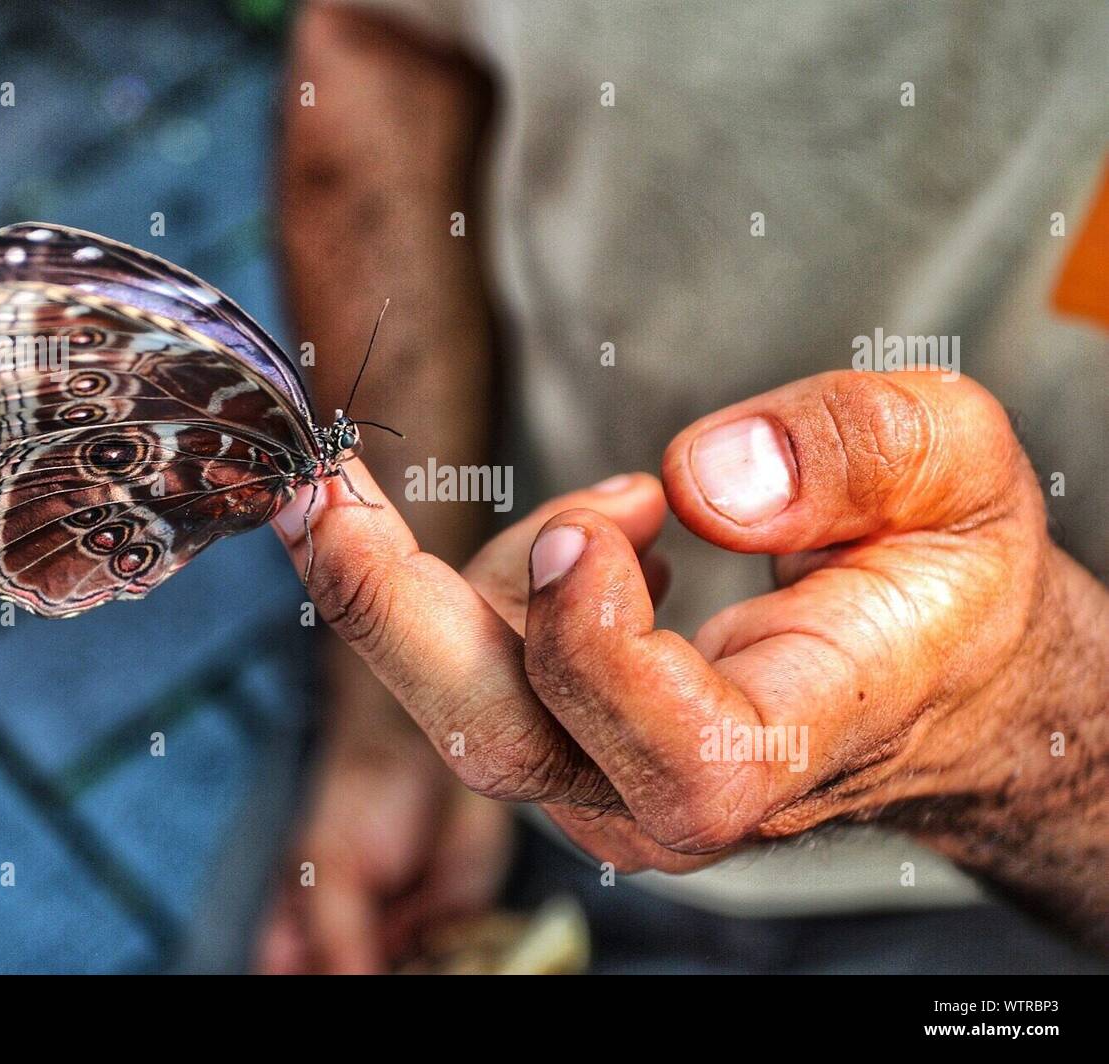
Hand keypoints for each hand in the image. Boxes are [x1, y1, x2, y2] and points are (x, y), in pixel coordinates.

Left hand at [272, 371, 1108, 945]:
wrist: (935, 668)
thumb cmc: (944, 578)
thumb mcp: (955, 468)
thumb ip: (855, 454)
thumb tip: (707, 477)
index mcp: (787, 747)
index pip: (669, 751)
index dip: (599, 644)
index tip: (592, 522)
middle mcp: (670, 792)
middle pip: (497, 735)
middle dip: (385, 605)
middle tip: (316, 489)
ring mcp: (601, 779)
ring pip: (470, 681)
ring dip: (493, 562)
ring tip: (627, 508)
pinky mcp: (562, 744)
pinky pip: (476, 661)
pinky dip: (501, 575)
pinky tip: (596, 541)